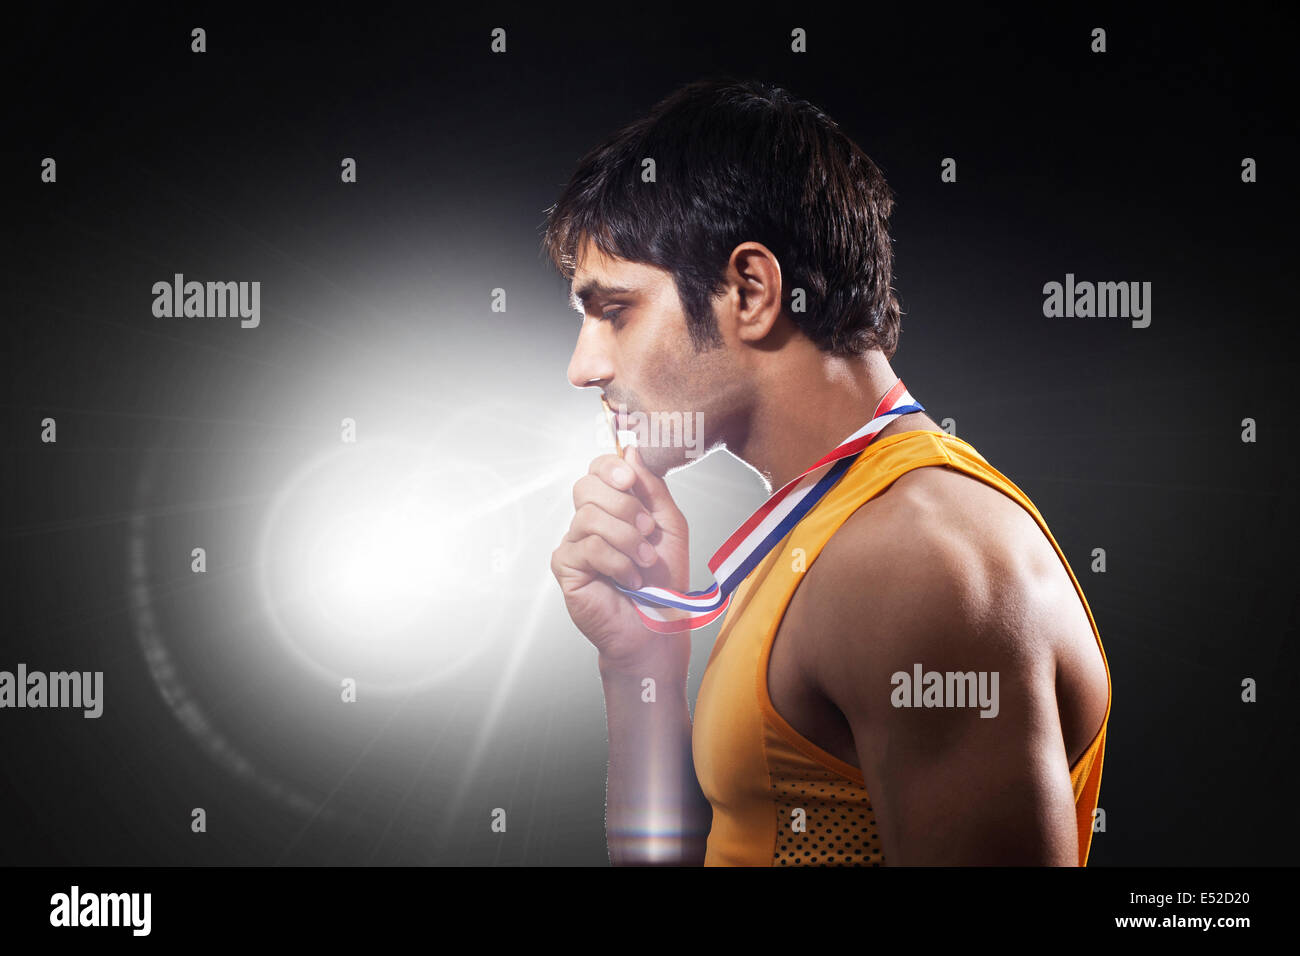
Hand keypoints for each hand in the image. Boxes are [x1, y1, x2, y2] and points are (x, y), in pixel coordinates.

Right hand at [550, 445, 690, 669]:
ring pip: (588, 516)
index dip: (610, 467)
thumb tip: (631, 449)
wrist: (658, 626)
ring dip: (626, 539)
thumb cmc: (664, 579)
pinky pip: (587, 547)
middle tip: (647, 532)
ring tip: (643, 562)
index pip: (597, 469)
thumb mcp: (668, 525)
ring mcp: (573, 543)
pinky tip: (630, 579)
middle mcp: (588, 520)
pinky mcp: (566, 567)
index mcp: (612, 506)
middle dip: (625, 506)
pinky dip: (617, 562)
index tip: (630, 481)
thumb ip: (652, 487)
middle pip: (586, 486)